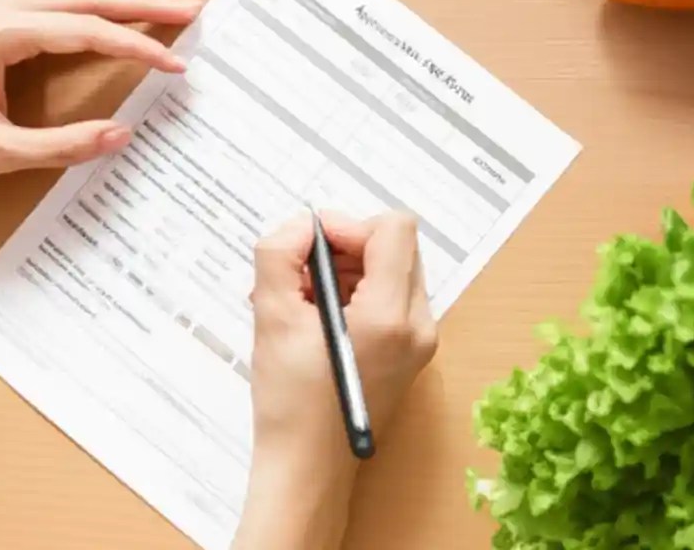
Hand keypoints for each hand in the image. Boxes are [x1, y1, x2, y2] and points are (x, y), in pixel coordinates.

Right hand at [233, 209, 437, 549]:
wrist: (308, 468)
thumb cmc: (291, 405)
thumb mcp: (272, 318)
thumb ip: (279, 255)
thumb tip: (300, 225)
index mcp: (389, 316)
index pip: (393, 229)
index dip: (347, 225)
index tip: (311, 245)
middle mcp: (417, 325)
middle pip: (396, 247)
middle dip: (345, 248)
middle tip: (301, 274)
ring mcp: (420, 341)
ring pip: (393, 271)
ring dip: (348, 271)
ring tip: (302, 301)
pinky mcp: (412, 353)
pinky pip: (392, 300)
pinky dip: (357, 295)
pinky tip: (318, 320)